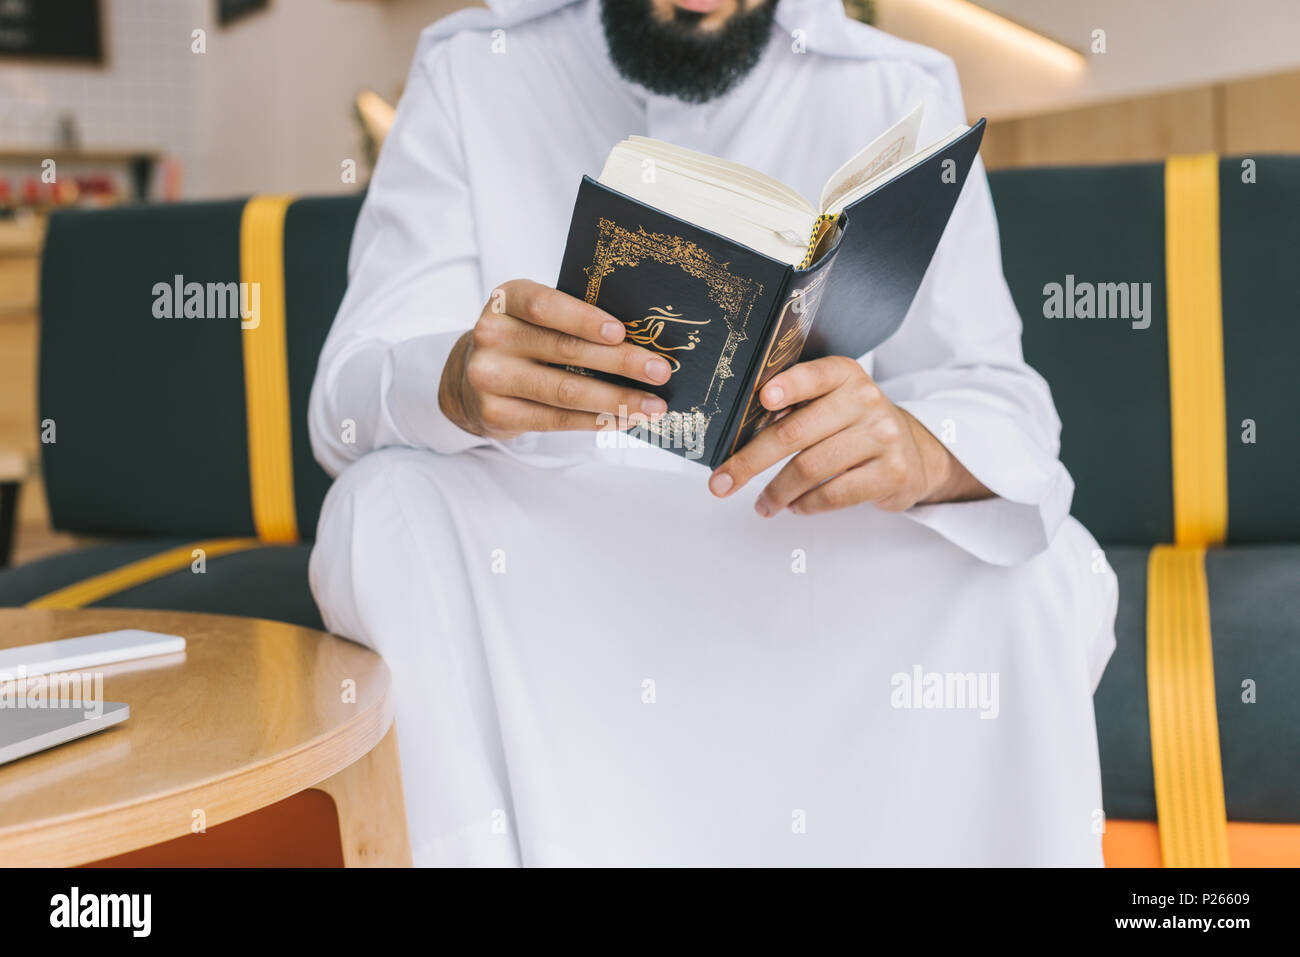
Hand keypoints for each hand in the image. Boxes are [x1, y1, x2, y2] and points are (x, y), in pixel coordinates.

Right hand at [439, 280, 672, 437]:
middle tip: (659, 371)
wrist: (470, 379)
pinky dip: (596, 420)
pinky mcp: (497, 414)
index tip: (621, 332)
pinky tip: (625, 419)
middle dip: (620, 362)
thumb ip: (573, 320)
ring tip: (653, 405)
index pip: (545, 306)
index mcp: (506, 300)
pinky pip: (557, 420)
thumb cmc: (523, 339)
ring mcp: (490, 378)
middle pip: (564, 350)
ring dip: (617, 399)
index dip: (583, 319)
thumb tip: (643, 339)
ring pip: (565, 390)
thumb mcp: (536, 317)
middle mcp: (492, 335)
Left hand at [708, 355, 989, 514]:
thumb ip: (796, 407)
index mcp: (844, 375)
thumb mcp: (832, 402)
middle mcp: (865, 401)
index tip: (763, 398)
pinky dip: (806, 505)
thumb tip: (740, 434)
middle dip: (750, 461)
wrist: (914, 453)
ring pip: (810, 468)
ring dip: (776, 492)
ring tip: (762, 505)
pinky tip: (795, 506)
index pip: (814, 375)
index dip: (789, 386)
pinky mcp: (891, 473)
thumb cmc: (854, 426)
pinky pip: (834, 494)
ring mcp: (882, 437)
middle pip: (795, 432)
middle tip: (721, 482)